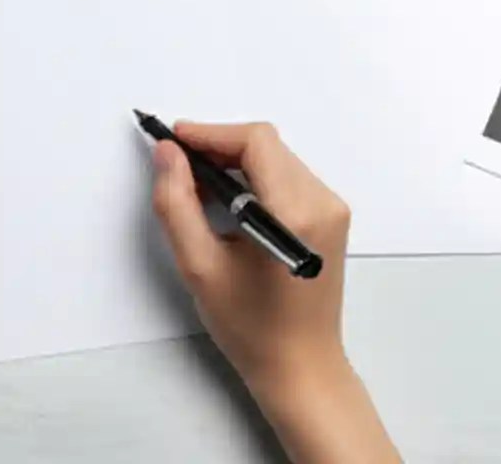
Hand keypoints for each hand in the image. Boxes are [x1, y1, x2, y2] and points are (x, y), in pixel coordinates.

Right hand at [151, 121, 398, 463]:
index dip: (210, 134)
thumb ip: (177, 203)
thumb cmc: (250, 327)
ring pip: (277, 159)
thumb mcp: (200, 266)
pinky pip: (288, 178)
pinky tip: (228, 202)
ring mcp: (332, 210)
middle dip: (219, 146)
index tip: (173, 141)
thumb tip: (168, 154)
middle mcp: (323, 203)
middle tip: (178, 165)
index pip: (255, 142)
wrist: (301, 367)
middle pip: (267, 146)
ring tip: (198, 187)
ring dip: (236, 162)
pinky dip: (255, 178)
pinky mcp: (331, 219)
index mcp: (295, 213)